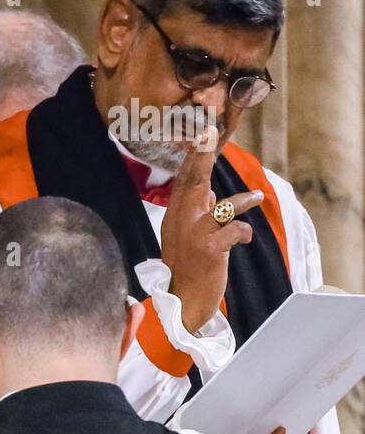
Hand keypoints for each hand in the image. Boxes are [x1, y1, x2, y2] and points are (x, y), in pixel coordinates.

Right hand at [160, 126, 262, 332]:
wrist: (184, 301)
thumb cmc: (188, 266)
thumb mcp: (186, 235)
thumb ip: (197, 212)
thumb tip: (209, 191)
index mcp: (176, 215)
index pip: (184, 180)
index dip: (194, 156)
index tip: (201, 132)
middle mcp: (181, 221)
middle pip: (194, 182)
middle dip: (203, 157)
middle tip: (210, 132)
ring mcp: (195, 234)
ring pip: (221, 206)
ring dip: (242, 201)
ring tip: (258, 196)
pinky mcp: (210, 250)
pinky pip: (233, 231)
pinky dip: (243, 232)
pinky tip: (244, 239)